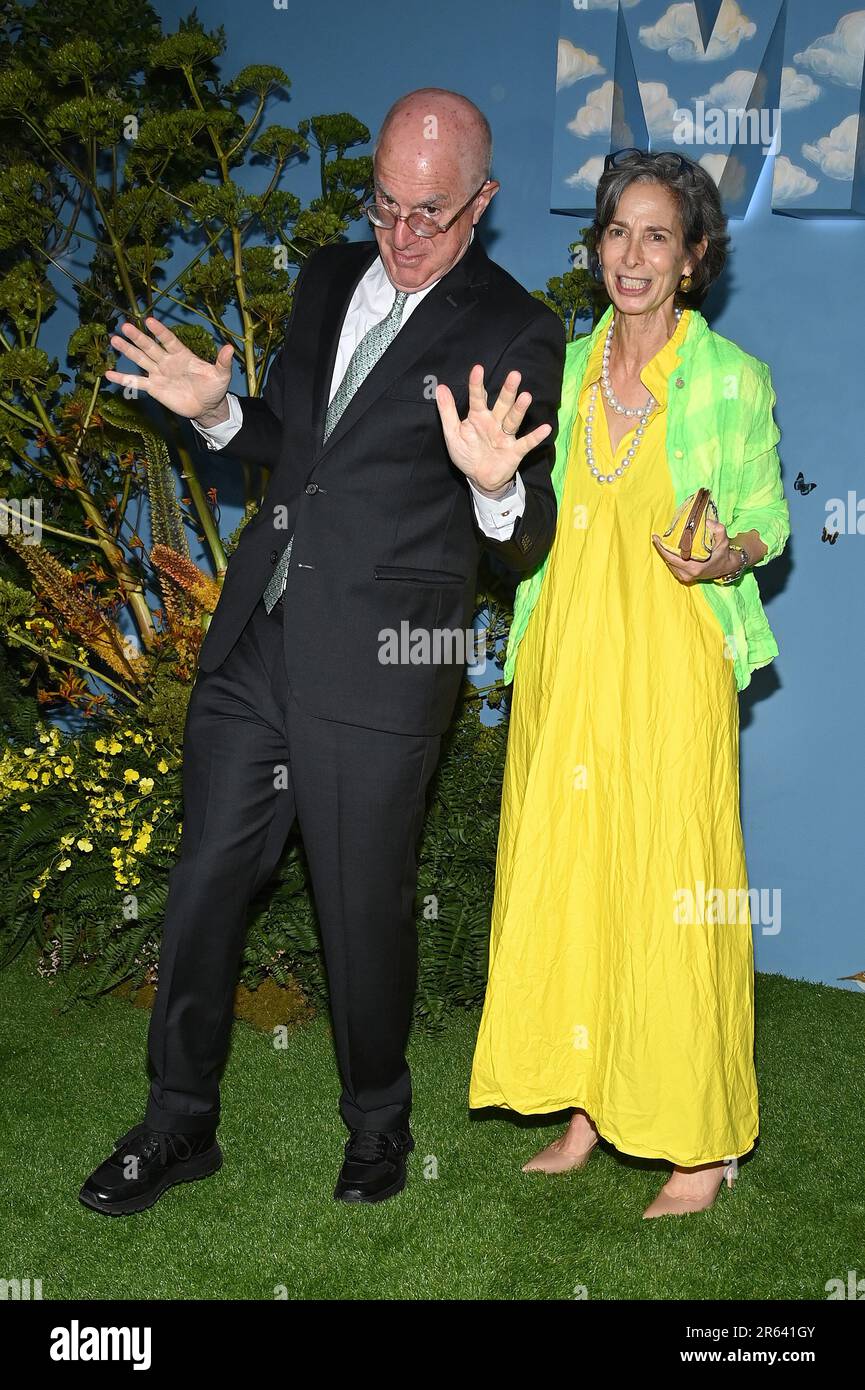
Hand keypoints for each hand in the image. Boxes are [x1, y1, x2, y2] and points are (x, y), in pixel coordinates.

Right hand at [104, 315, 234, 419]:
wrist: (207, 408)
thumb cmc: (214, 388)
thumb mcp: (221, 375)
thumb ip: (222, 362)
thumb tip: (230, 348)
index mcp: (182, 355)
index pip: (169, 340)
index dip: (160, 332)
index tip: (149, 320)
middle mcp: (167, 361)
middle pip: (150, 347)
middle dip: (138, 337)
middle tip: (124, 325)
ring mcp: (159, 373)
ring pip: (141, 359)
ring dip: (128, 351)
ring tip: (114, 340)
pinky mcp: (154, 388)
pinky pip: (136, 382)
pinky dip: (123, 378)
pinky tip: (108, 374)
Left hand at [435, 364, 552, 492]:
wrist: (479, 478)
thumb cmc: (467, 453)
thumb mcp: (452, 433)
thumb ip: (447, 411)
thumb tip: (440, 388)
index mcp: (478, 417)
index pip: (478, 398)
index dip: (477, 384)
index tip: (478, 369)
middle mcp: (494, 423)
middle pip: (502, 404)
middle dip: (508, 391)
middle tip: (514, 374)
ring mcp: (505, 436)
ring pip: (513, 419)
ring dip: (520, 409)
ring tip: (526, 396)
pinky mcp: (514, 451)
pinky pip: (526, 443)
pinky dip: (536, 437)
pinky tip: (545, 428)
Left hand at [651, 517, 741, 584]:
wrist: (726, 567)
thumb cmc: (723, 553)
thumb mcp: (724, 540)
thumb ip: (717, 529)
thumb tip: (707, 522)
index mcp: (695, 566)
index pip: (672, 557)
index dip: (662, 547)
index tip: (655, 537)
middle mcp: (688, 574)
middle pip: (668, 560)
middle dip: (661, 549)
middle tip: (657, 538)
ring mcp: (686, 577)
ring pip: (669, 564)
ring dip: (665, 553)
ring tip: (662, 542)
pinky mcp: (685, 578)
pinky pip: (673, 567)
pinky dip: (670, 558)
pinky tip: (669, 549)